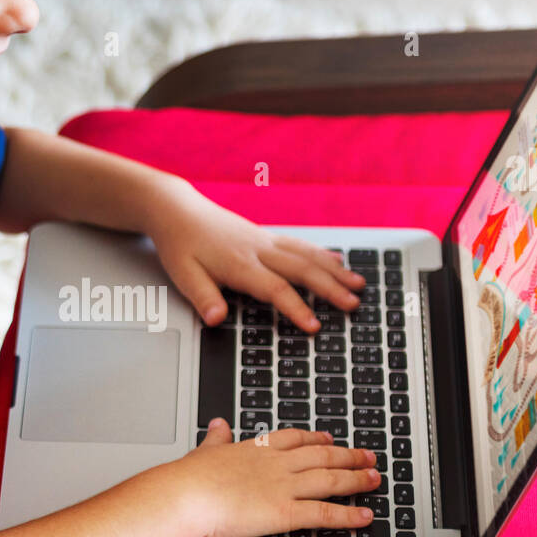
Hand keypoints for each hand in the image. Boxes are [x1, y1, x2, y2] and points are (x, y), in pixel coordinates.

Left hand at [144, 184, 365, 332]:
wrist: (177, 210)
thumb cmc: (180, 244)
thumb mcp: (183, 275)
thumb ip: (203, 298)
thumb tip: (216, 320)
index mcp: (239, 264)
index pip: (274, 290)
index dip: (296, 309)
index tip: (315, 326)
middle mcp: (258, 250)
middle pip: (301, 270)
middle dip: (330, 288)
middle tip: (353, 305)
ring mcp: (265, 241)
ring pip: (307, 256)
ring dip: (334, 271)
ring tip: (359, 284)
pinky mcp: (266, 236)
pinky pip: (300, 245)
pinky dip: (321, 254)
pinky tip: (337, 261)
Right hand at [176, 421, 378, 536]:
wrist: (186, 494)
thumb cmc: (189, 477)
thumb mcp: (204, 450)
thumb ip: (216, 438)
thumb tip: (218, 424)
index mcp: (257, 449)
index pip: (295, 439)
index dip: (317, 439)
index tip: (330, 440)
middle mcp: (277, 464)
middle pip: (322, 457)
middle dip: (348, 456)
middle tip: (368, 456)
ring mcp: (284, 487)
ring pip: (330, 480)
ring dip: (356, 479)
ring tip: (375, 479)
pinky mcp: (285, 512)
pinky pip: (324, 513)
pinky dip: (348, 515)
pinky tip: (365, 516)